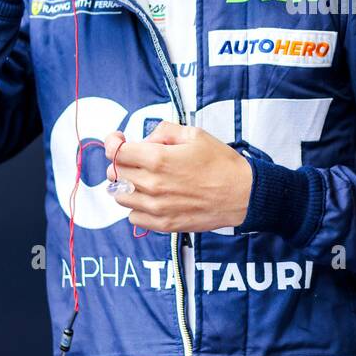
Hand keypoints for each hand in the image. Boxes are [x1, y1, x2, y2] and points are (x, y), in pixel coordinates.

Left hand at [103, 122, 252, 232]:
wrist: (242, 194)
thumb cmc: (221, 163)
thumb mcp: (194, 134)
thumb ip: (163, 130)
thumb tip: (146, 139)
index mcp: (158, 159)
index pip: (116, 152)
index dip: (113, 142)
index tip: (118, 140)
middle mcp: (152, 184)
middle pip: (114, 173)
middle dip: (121, 162)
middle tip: (136, 159)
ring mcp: (156, 207)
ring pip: (120, 196)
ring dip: (126, 185)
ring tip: (143, 179)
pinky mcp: (163, 224)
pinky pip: (133, 217)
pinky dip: (136, 207)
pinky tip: (150, 198)